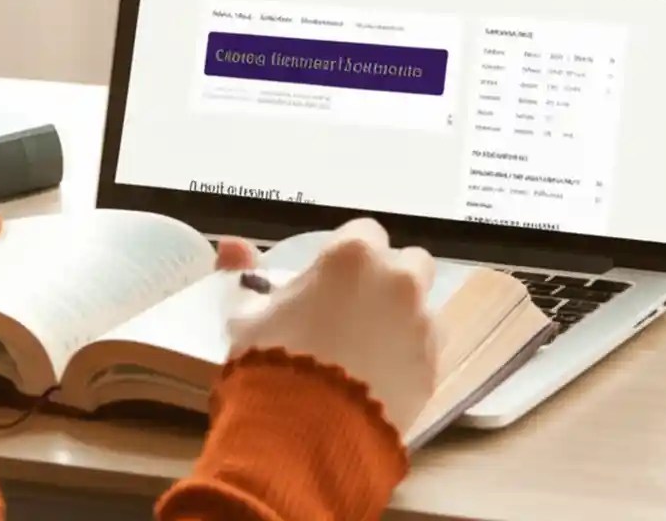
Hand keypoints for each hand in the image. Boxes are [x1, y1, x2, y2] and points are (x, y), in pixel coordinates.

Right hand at [218, 219, 438, 434]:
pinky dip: (410, 357)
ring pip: (424, 308)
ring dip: (404, 319)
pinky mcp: (433, 366)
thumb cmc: (271, 362)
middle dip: (392, 277)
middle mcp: (398, 280)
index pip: (365, 232)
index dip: (350, 253)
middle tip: (360, 307)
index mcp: (352, 256)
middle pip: (411, 262)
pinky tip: (382, 378)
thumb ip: (247, 276)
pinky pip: (427, 351)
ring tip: (371, 350)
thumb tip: (232, 245)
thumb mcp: (248, 317)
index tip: (334, 277)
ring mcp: (421, 324)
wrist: (304, 433)